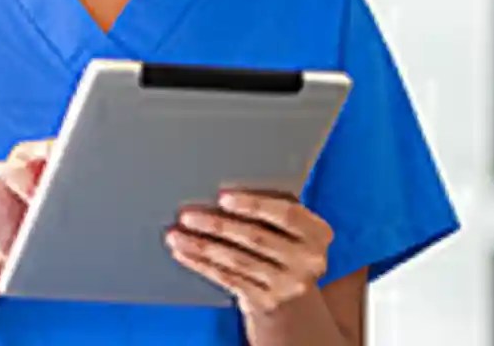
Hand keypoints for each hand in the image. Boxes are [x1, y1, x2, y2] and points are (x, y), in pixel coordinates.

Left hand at [165, 190, 334, 315]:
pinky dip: (202, 264)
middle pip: (257, 238)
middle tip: (187, 215)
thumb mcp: (290, 226)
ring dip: (202, 246)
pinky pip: (228, 279)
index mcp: (318, 233)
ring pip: (237, 261)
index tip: (223, 197)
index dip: (254, 205)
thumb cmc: (282, 243)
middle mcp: (309, 261)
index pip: (287, 214)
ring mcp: (287, 286)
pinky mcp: (265, 302)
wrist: (291, 297)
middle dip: (218, 226)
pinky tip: (184, 253)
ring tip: (176, 234)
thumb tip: (221, 191)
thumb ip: (271, 206)